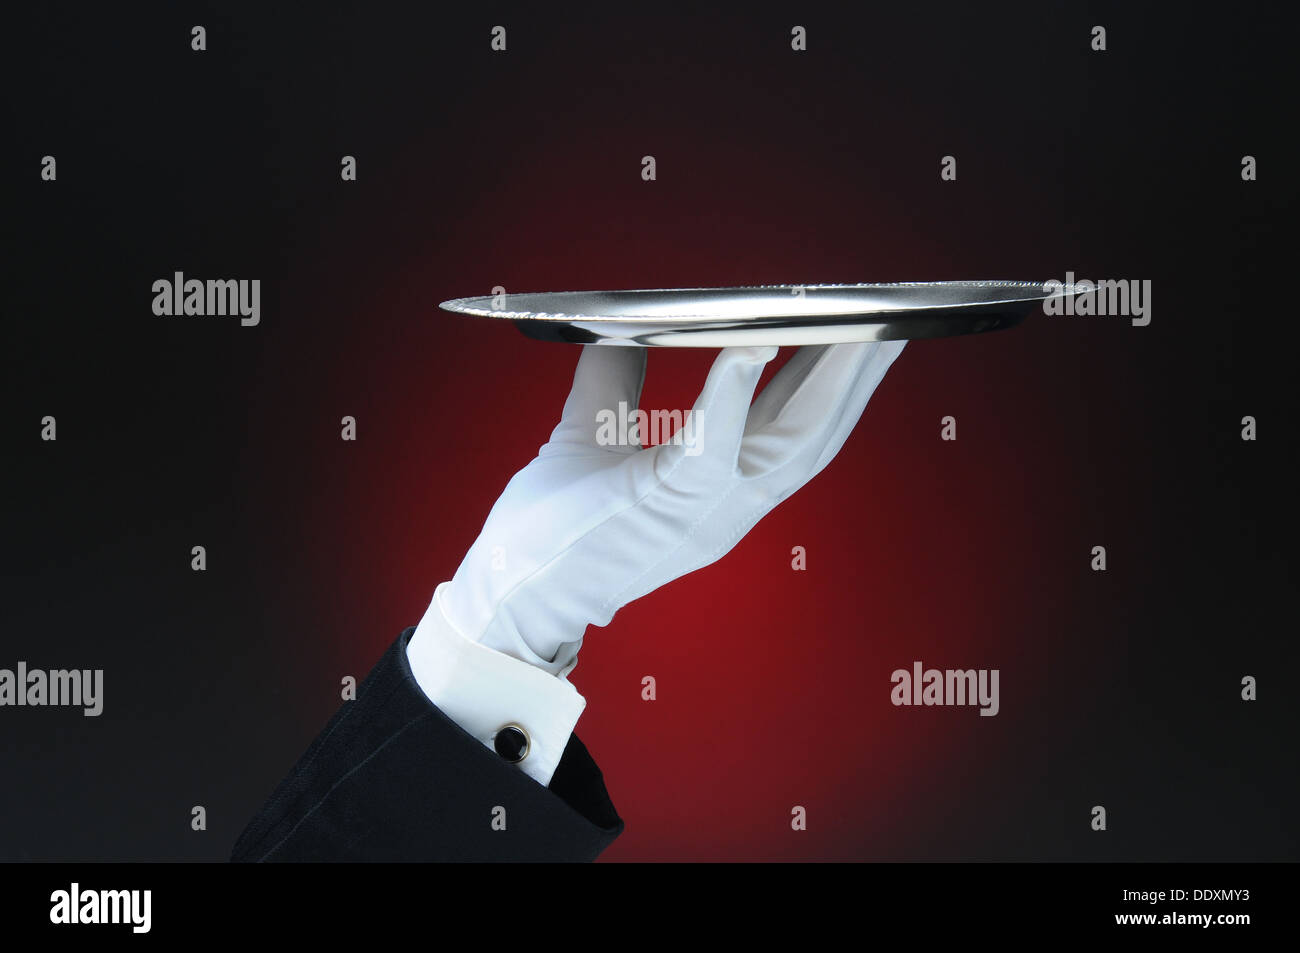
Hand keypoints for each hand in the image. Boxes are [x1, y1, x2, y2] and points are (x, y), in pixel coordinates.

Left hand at [437, 341, 904, 675]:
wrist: (510, 594)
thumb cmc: (554, 525)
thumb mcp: (591, 435)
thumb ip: (617, 378)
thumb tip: (626, 318)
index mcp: (720, 494)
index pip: (794, 432)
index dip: (836, 387)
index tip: (867, 339)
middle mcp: (728, 509)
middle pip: (815, 434)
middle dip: (859, 376)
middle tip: (895, 319)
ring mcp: (703, 514)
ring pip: (788, 441)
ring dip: (828, 378)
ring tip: (854, 323)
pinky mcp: (663, 509)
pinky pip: (712, 450)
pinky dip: (732, 395)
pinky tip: (748, 345)